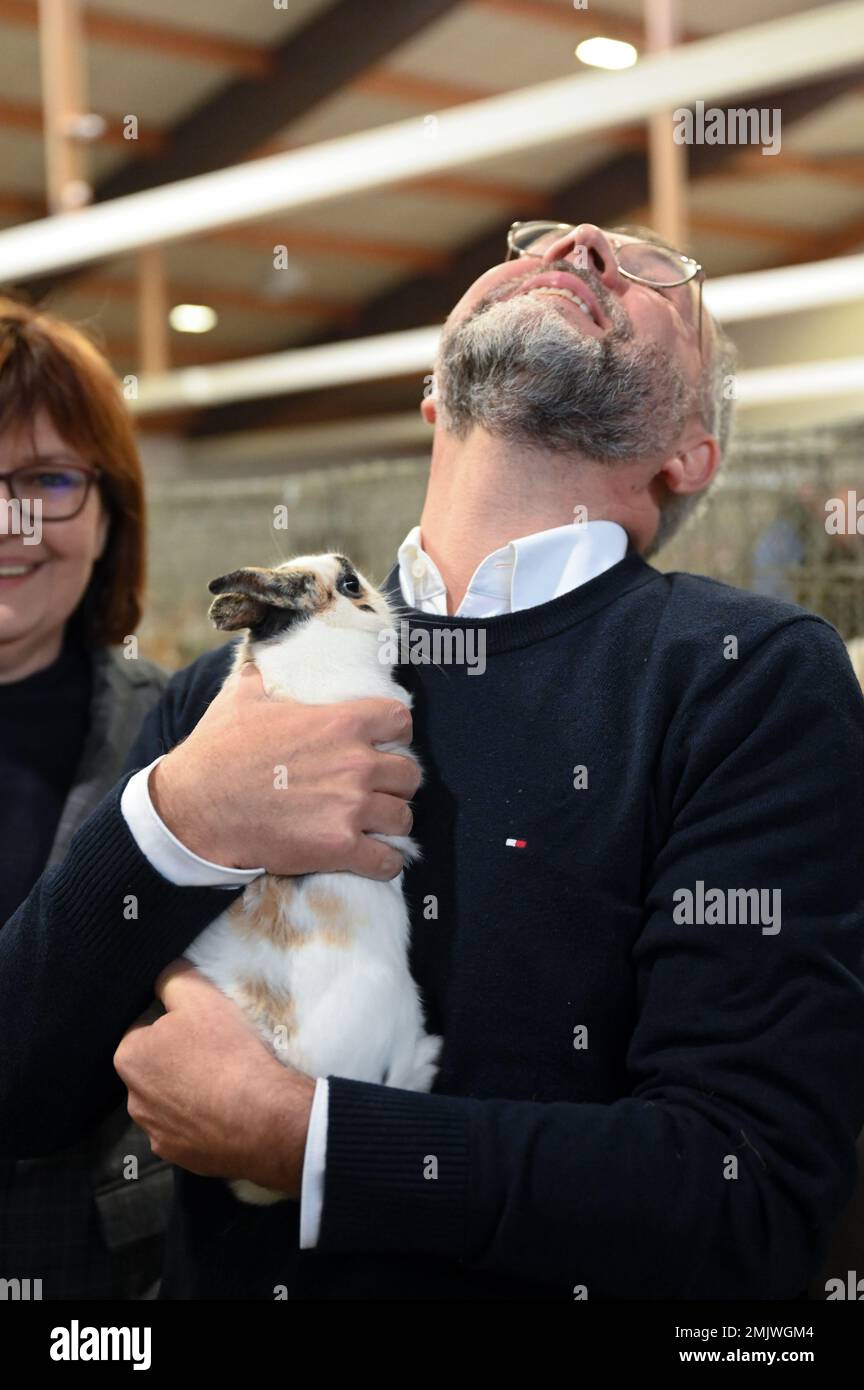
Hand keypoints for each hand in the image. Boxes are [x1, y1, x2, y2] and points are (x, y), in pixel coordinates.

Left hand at [114, 961, 314, 1197]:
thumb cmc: (228, 1053)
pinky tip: (227, 1111)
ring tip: (224, 1083)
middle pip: (156, 1068)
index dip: (175, 1024)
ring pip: (170, 1101)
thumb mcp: (200, 995)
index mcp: (130, 1058)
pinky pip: (187, 1131)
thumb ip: (172, 979)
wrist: (262, 1118)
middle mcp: (134, 1100)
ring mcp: (156, 1132)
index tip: (202, 1027)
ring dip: (188, 1092)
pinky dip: (202, 1121)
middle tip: (215, 1052)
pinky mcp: (179, 1156)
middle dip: (178, 1059)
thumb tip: (163, 977)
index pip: (146, 1030)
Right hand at [150, 663, 418, 877]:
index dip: (395, 734)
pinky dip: (385, 862)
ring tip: (374, 824)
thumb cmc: (217, 751)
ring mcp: (351, 809)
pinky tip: (373, 857)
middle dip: (395, 783)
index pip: (401, 721)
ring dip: (391, 822)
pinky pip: (387, 861)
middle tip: (377, 789)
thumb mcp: (242, 698)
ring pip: (403, 817)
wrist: (194, 808)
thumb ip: (265, 675)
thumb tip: (261, 656)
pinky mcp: (340, 848)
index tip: (383, 744)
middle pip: (409, 774)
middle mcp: (356, 765)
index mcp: (342, 723)